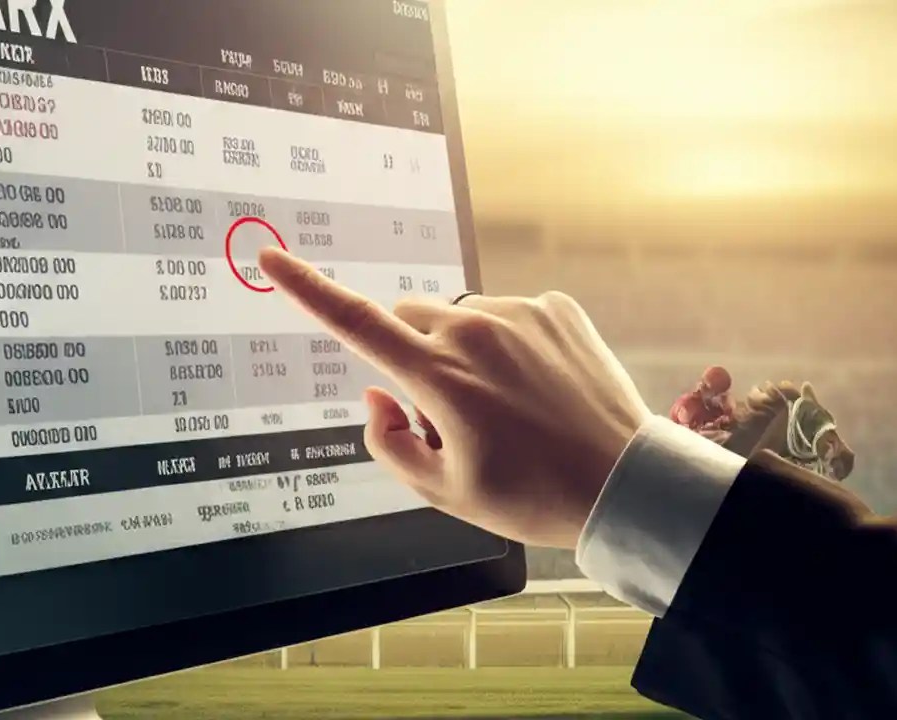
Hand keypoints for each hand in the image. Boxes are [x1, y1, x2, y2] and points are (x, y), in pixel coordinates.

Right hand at [258, 248, 650, 548]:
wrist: (624, 484)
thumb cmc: (531, 497)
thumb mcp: (442, 492)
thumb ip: (387, 441)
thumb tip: (376, 396)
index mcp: (438, 377)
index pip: (355, 323)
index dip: (307, 289)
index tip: (272, 258)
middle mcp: (473, 331)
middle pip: (407, 319)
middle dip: (409, 351)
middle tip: (444, 410)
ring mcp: (519, 314)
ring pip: (458, 317)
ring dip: (459, 348)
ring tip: (501, 404)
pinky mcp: (556, 308)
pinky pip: (507, 314)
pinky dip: (506, 343)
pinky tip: (534, 387)